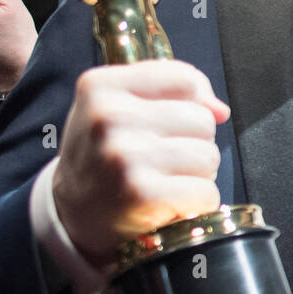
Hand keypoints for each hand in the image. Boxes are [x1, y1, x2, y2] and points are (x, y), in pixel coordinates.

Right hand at [52, 61, 230, 268]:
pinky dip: (198, 202)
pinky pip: (206, 191)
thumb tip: (220, 109)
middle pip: (202, 119)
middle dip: (194, 142)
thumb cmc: (105, 156)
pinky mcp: (141, 194)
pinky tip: (170, 204)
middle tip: (162, 160)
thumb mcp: (119, 109)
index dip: (194, 101)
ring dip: (197, 174)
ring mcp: (124, 156)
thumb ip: (171, 94)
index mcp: (101, 86)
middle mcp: (109, 117)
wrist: (72, 216)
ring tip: (164, 181)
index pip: (184, 78)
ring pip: (208, 155)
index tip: (174, 122)